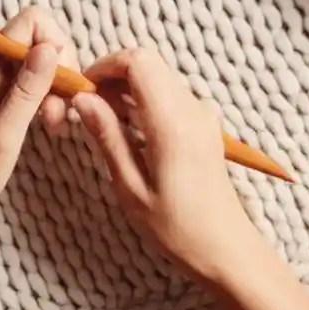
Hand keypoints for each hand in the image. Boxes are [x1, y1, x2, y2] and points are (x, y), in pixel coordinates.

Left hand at [0, 7, 79, 213]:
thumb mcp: (5, 133)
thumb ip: (27, 89)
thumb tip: (50, 48)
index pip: (32, 20)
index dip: (57, 43)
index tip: (62, 81)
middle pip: (42, 37)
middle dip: (61, 68)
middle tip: (60, 109)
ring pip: (42, 58)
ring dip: (57, 86)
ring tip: (54, 122)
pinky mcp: (2, 89)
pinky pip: (34, 77)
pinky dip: (48, 95)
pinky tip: (47, 121)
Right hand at [71, 48, 263, 281]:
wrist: (225, 247)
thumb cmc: (176, 228)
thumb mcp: (131, 187)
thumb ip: (108, 137)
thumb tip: (83, 99)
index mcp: (173, 124)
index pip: (139, 62)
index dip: (105, 66)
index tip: (83, 90)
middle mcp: (192, 110)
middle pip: (149, 63)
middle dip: (114, 75)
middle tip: (89, 107)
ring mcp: (202, 114)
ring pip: (158, 76)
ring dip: (128, 88)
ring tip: (104, 122)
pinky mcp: (204, 123)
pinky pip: (169, 95)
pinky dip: (144, 100)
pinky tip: (129, 132)